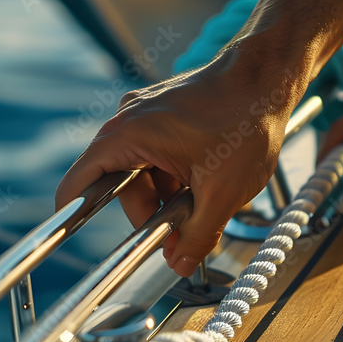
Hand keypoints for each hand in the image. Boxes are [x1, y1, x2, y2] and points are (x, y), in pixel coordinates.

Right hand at [55, 48, 304, 276]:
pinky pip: (157, 158)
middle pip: (118, 187)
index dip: (72, 220)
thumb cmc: (246, 119)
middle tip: (181, 235)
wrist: (270, 76)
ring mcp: (145, 116)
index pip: (77, 186)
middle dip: (149, 215)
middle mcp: (128, 122)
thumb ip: (198, 236)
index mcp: (127, 136)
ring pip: (143, 175)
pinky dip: (176, 178)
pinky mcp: (164, 116)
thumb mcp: (223, 192)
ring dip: (167, 197)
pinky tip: (204, 185)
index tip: (75, 245)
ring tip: (203, 204)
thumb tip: (181, 264)